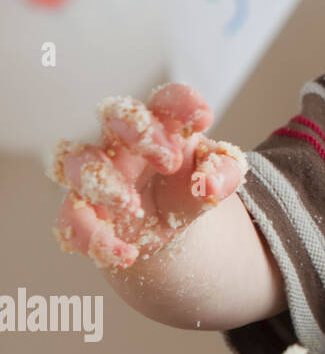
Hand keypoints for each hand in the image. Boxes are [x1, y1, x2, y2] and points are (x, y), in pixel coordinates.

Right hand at [49, 83, 247, 269]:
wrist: (164, 225)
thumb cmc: (188, 186)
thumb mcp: (216, 180)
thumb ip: (224, 175)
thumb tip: (212, 185)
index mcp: (163, 124)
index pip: (167, 100)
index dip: (182, 104)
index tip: (203, 119)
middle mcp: (123, 140)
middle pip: (115, 113)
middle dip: (139, 131)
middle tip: (170, 161)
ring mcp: (98, 172)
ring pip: (79, 162)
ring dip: (104, 184)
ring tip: (132, 208)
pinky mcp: (82, 208)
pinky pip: (71, 218)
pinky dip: (94, 238)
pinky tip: (126, 254)